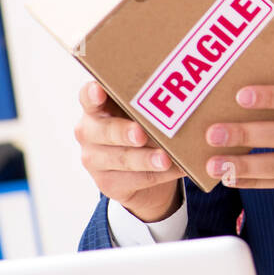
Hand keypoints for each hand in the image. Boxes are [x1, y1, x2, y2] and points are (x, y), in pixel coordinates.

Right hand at [75, 80, 184, 221]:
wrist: (141, 169)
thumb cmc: (142, 127)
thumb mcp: (141, 112)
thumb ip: (150, 102)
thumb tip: (185, 94)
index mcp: (96, 108)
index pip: (88, 97)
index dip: (92, 93)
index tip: (100, 91)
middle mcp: (89, 132)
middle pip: (104, 130)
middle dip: (124, 132)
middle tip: (140, 134)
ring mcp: (94, 159)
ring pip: (122, 158)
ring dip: (146, 159)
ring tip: (166, 159)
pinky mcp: (108, 183)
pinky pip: (137, 179)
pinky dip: (160, 174)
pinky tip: (178, 169)